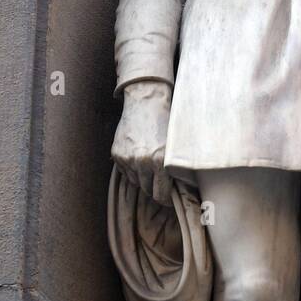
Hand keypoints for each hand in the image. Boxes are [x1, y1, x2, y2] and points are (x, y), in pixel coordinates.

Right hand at [111, 80, 173, 204]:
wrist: (146, 101)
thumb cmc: (166, 122)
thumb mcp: (176, 146)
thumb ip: (178, 169)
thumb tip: (183, 190)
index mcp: (160, 161)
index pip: (161, 195)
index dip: (166, 199)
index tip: (168, 198)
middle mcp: (142, 162)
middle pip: (148, 190)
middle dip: (155, 188)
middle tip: (161, 180)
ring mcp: (127, 158)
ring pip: (136, 182)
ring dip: (143, 178)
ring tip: (150, 163)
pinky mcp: (117, 154)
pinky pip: (126, 171)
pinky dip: (132, 168)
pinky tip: (140, 155)